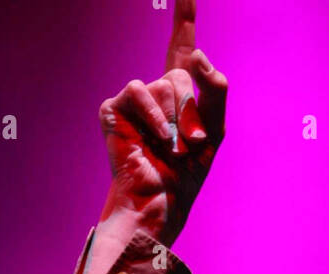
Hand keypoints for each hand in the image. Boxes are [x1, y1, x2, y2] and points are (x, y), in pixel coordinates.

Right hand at [96, 0, 226, 245]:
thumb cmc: (186, 174)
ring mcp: (133, 100)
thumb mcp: (214, 131)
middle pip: (179, 72)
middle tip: (189, 144)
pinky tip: (156, 138)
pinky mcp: (113, 108)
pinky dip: (154, 116)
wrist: (160, 201)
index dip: (183, 17)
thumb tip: (196, 55)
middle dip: (191, 109)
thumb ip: (215, 89)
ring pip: (164, 83)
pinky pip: (139, 91)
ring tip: (171, 147)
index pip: (181, 47)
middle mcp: (154, 92)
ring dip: (176, 119)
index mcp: (179, 96)